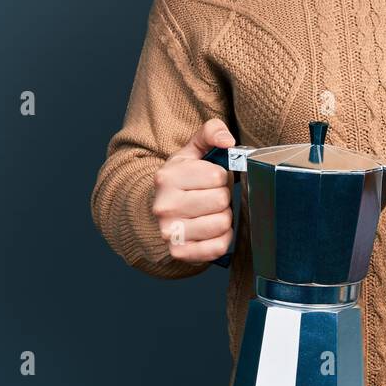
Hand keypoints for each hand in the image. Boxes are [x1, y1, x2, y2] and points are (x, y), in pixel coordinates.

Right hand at [152, 117, 235, 262]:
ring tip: (209, 212)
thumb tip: (227, 141)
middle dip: (222, 197)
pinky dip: (222, 239)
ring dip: (223, 218)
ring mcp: (170, 233)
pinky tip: (211, 230)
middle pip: (221, 200)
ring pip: (223, 224)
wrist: (158, 210)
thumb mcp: (192, 151)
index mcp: (167, 178)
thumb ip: (211, 132)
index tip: (209, 179)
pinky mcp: (180, 253)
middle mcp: (164, 206)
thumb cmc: (181, 180)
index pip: (218, 176)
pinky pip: (219, 246)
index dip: (220, 176)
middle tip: (210, 197)